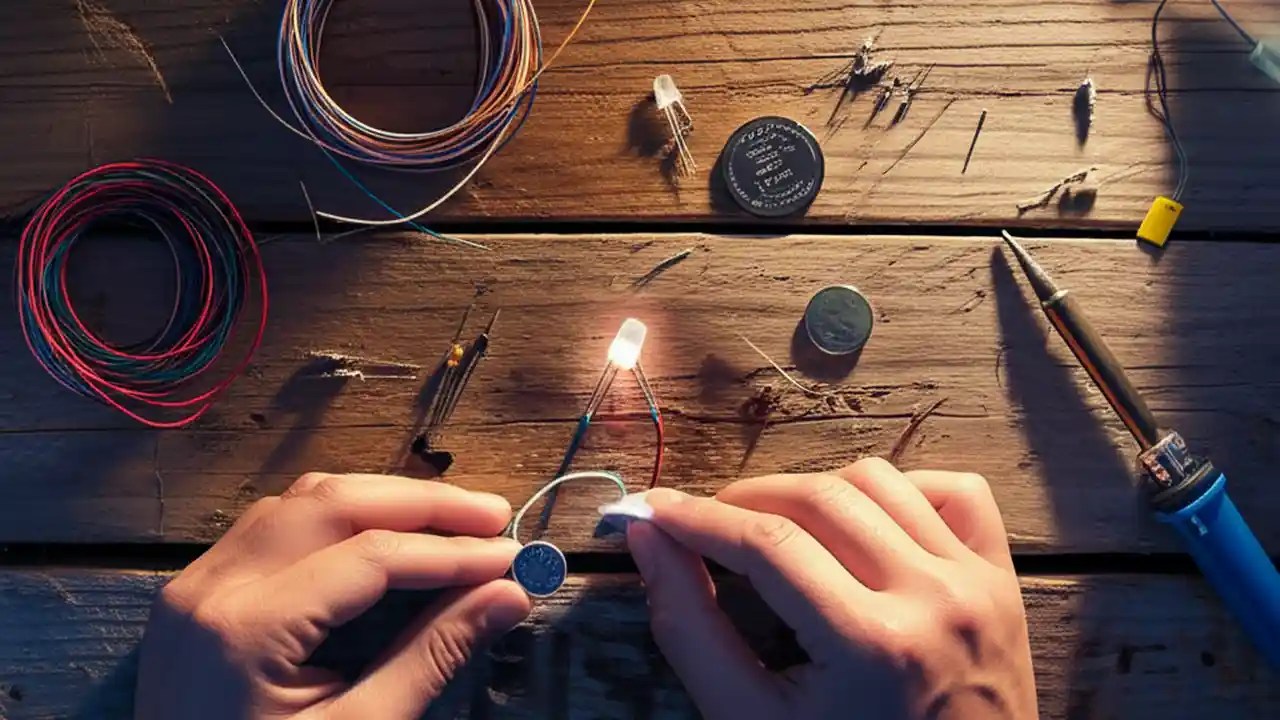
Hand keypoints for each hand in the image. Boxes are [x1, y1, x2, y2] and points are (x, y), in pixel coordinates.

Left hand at [135, 473, 530, 719]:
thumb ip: (432, 657)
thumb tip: (507, 596)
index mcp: (246, 630)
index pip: (369, 557)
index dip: (450, 552)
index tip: (510, 555)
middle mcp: (211, 588)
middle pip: (333, 503)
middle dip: (422, 505)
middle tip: (493, 516)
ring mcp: (194, 586)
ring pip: (301, 502)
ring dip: (380, 501)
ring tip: (450, 520)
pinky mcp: (196, 593)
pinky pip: (274, 526)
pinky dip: (337, 519)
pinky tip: (386, 534)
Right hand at [628, 458, 1036, 719]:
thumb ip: (691, 629)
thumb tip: (649, 537)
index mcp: (871, 647)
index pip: (765, 544)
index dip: (697, 518)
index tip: (654, 510)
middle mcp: (933, 601)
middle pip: (818, 499)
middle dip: (745, 500)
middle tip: (705, 525)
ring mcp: (977, 585)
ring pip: (877, 482)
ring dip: (814, 490)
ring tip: (778, 529)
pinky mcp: (1001, 581)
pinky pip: (954, 491)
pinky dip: (900, 491)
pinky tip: (863, 524)